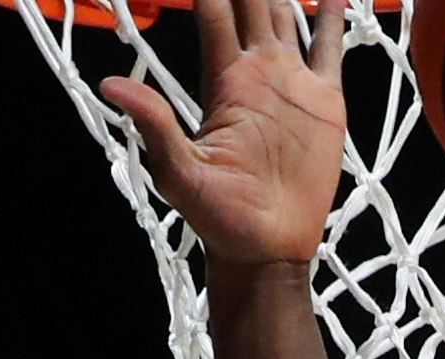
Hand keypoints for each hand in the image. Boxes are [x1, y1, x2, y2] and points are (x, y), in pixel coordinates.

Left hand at [100, 0, 345, 266]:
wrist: (266, 248)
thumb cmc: (218, 218)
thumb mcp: (180, 172)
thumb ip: (154, 125)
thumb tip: (109, 85)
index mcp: (224, 81)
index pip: (212, 12)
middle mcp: (257, 72)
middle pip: (251, 2)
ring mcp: (291, 82)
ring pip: (287, 15)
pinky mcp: (324, 102)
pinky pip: (330, 49)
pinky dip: (334, 19)